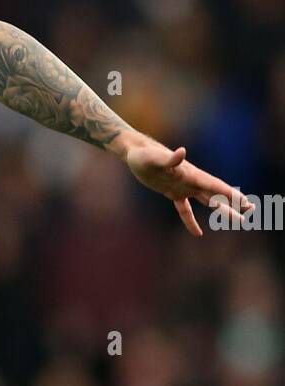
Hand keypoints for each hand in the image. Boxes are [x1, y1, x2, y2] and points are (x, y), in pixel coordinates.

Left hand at [120, 135, 252, 236]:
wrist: (135, 153)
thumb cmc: (145, 156)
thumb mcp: (155, 159)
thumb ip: (170, 159)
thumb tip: (182, 152)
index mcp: (191, 175)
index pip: (215, 186)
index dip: (231, 195)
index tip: (245, 203)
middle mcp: (191, 181)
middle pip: (217, 194)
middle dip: (234, 202)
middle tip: (251, 210)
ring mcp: (183, 187)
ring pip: (207, 201)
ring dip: (222, 209)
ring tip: (238, 219)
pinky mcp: (172, 192)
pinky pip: (185, 210)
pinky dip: (190, 221)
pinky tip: (198, 233)